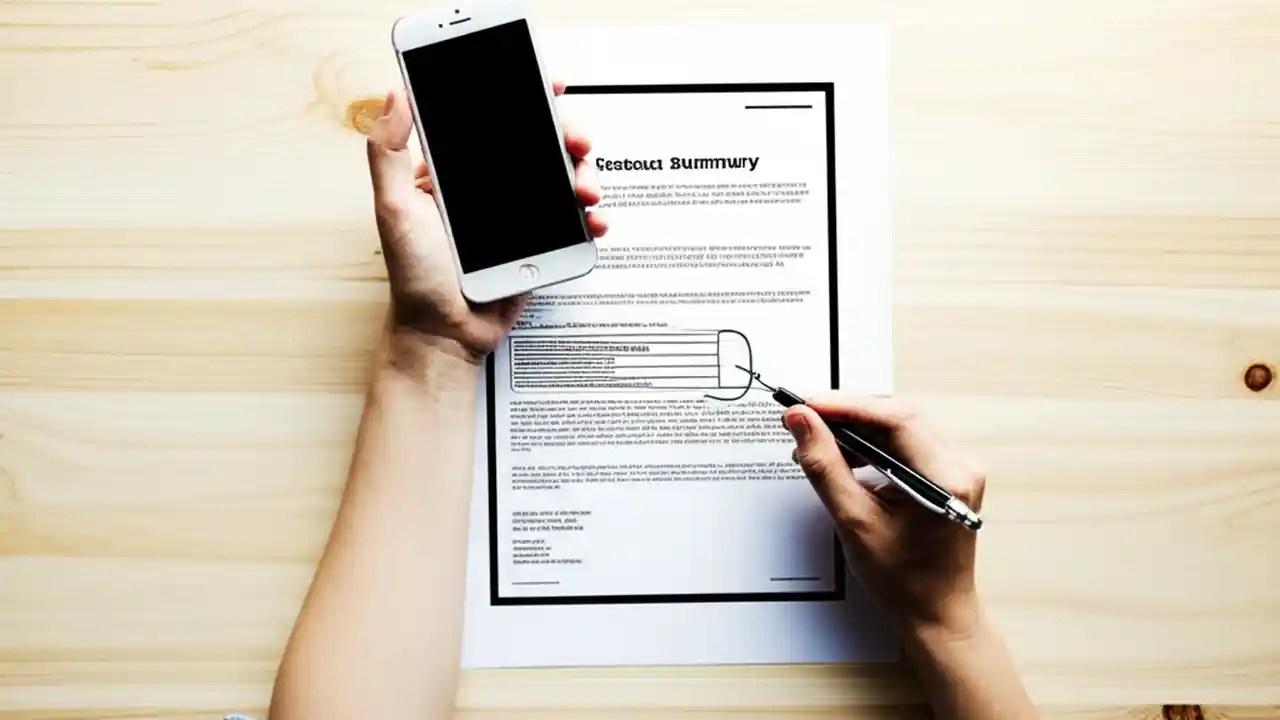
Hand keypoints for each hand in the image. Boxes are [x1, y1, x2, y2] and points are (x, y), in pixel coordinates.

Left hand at [366, 82, 607, 363]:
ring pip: (562, 179)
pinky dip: (589, 218)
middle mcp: (491, 188)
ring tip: (584, 190)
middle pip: (539, 145)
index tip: (545, 85)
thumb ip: (388, 152)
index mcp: (457, 171)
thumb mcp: (394, 209)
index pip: (494, 122)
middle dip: (566, 135)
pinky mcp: (540, 244)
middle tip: (575, 142)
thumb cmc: (415, 278)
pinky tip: (591, 220)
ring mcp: (520, 216)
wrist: (445, 334)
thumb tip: (394, 97)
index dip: (522, 98)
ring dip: (583, 175)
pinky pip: (572, 223)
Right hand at [783, 395, 986, 637]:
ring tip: (818, 442)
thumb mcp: (854, 521)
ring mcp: (955, 469)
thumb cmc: (904, 580)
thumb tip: (801, 422)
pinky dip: (871, 444)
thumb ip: (824, 466)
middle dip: (848, 413)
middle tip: (805, 417)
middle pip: (899, 415)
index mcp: (945, 478)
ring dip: (857, 429)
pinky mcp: (943, 474)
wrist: (935, 613)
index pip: (895, 419)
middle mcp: (959, 466)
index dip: (846, 405)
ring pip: (900, 426)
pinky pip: (904, 443)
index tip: (806, 405)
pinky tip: (843, 456)